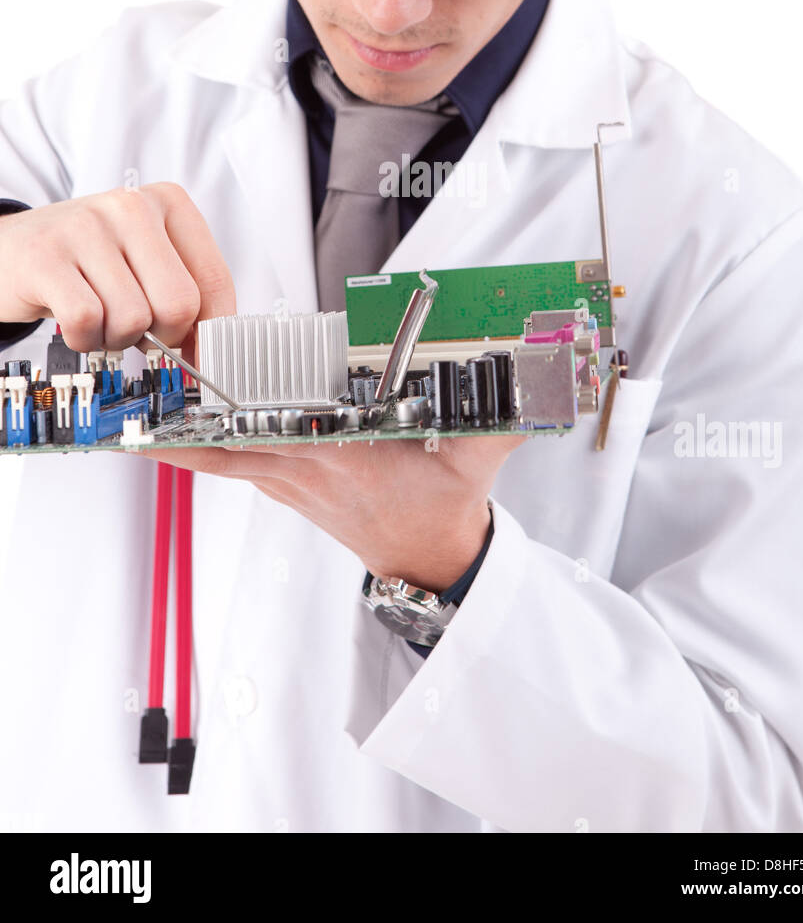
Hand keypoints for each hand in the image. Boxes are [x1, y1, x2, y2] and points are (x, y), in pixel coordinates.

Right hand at [0, 182, 235, 352]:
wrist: (11, 247)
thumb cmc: (87, 261)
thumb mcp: (143, 261)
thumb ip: (185, 294)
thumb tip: (212, 351)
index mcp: (168, 202)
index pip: (215, 280)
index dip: (212, 333)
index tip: (202, 359)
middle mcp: (130, 206)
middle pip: (179, 304)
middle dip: (160, 337)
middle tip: (137, 330)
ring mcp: (86, 227)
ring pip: (133, 319)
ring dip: (115, 337)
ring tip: (98, 316)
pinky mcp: (46, 256)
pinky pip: (87, 321)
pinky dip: (83, 338)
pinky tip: (75, 323)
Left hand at [149, 429, 525, 590]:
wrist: (431, 557)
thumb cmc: (447, 502)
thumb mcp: (480, 451)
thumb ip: (507, 407)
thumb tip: (543, 372)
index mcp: (342, 454)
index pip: (276, 430)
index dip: (228, 417)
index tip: (191, 393)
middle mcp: (305, 467)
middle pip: (226, 443)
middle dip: (180, 422)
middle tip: (134, 394)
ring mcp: (289, 481)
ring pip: (218, 456)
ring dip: (179, 434)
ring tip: (132, 410)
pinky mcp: (285, 486)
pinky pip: (228, 465)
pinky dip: (197, 450)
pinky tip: (168, 434)